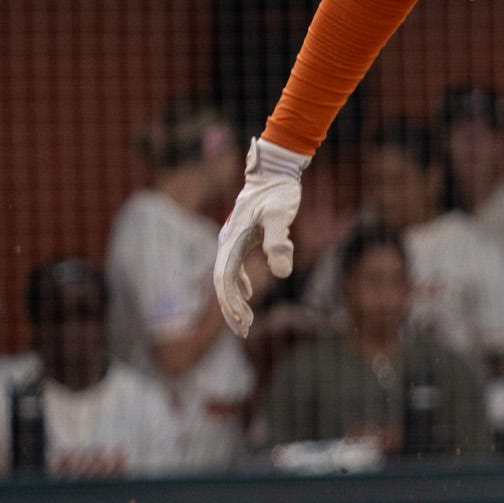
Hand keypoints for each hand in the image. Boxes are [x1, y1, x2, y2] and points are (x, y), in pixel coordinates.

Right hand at [212, 139, 309, 337]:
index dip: (230, 303)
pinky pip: (234, 267)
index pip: (224, 279)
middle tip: (245, 332)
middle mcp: (226, 242)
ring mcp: (231, 240)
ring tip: (246, 322)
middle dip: (231, 309)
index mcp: (230, 240)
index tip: (243, 323)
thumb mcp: (282, 216)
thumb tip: (281, 274)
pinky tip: (248, 295)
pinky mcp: (241, 238)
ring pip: (227, 277)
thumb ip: (279, 242)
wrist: (274, 169)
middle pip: (222, 283)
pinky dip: (239, 284)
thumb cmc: (279, 191)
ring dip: (235, 300)